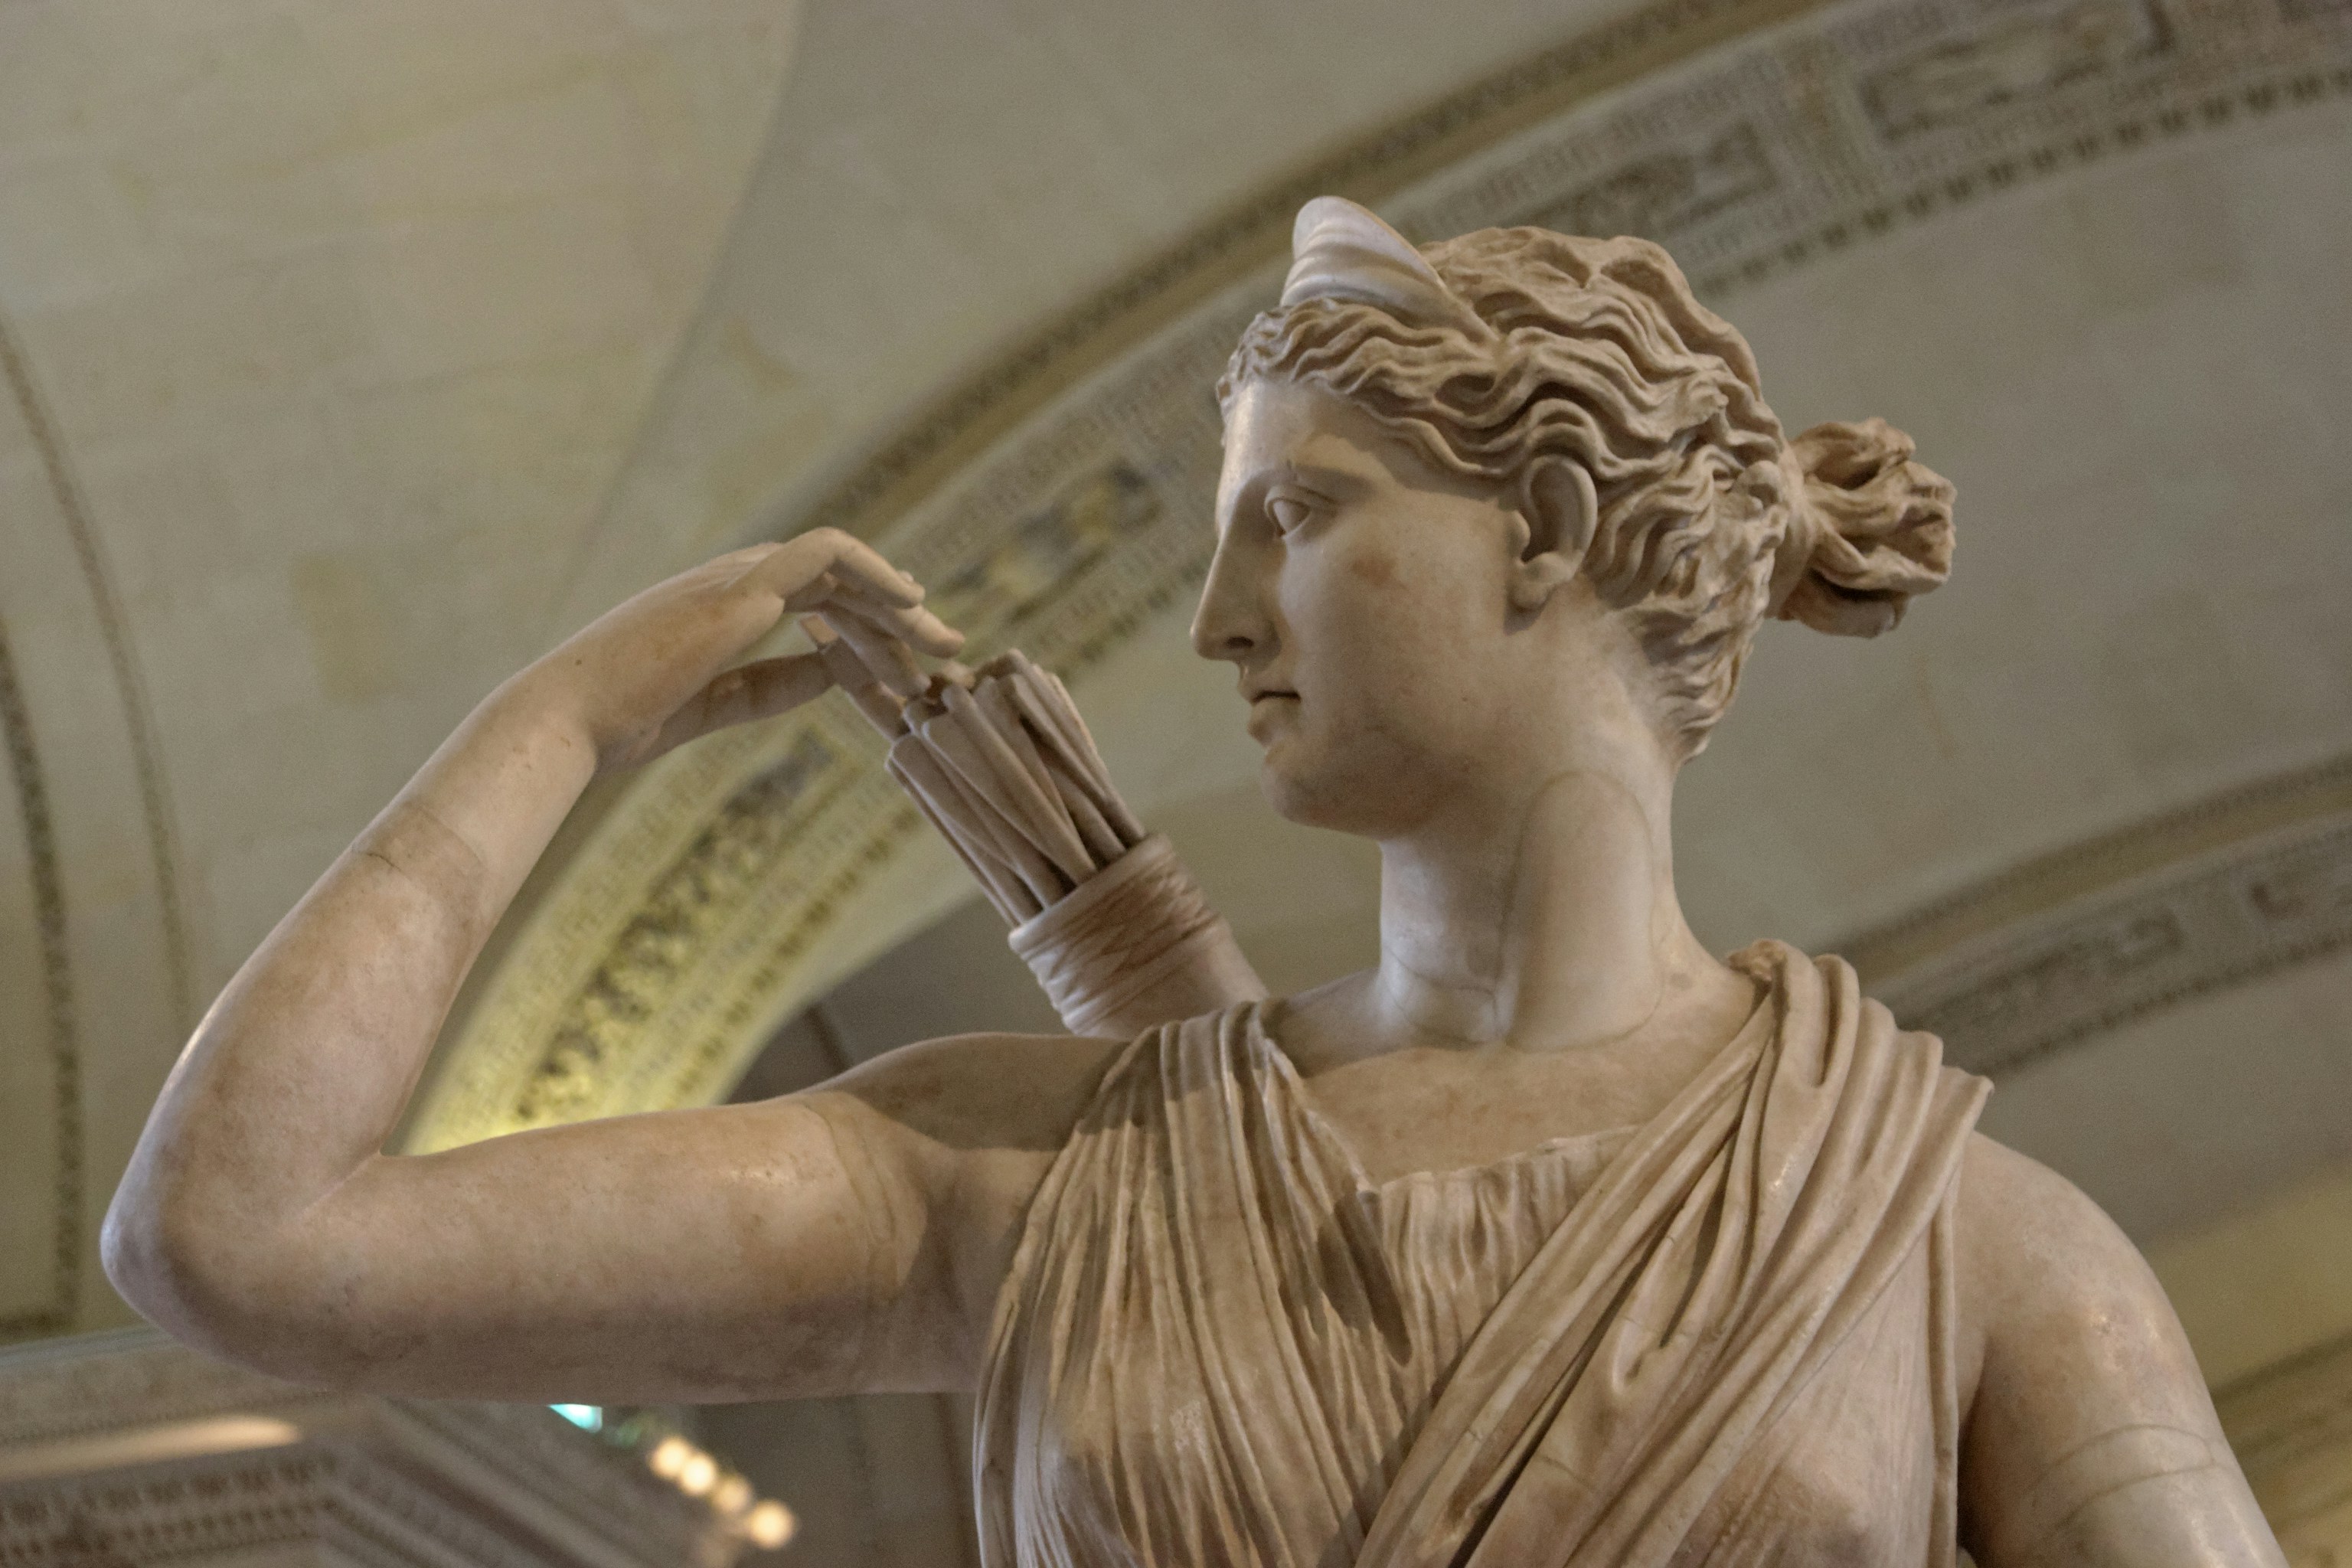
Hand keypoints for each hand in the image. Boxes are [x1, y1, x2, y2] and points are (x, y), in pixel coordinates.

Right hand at [520, 530, 964, 773]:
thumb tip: (832, 674)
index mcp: (719, 605)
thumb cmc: (622, 719)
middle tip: (947, 651)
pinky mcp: (739, 589)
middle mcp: (730, 580)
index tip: (908, 648)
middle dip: (896, 614)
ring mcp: (733, 578)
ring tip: (942, 641)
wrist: (569, 721)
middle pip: (836, 580)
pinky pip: (823, 555)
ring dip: (896, 601)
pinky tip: (910, 601)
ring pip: (840, 566)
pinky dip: (871, 570)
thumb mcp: (717, 703)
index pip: (811, 592)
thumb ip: (773, 684)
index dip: (865, 617)